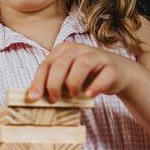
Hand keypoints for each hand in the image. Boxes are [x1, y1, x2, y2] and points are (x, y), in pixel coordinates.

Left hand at [26, 41, 140, 102]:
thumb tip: (32, 98)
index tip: (33, 99)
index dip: (38, 82)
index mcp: (64, 50)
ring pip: (81, 64)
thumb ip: (52, 83)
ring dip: (73, 83)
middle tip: (54, 99)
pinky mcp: (112, 66)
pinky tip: (89, 95)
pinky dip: (95, 87)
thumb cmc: (87, 77)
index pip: (46, 64)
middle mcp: (79, 49)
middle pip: (61, 63)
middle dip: (54, 84)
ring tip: (73, 95)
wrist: (117, 74)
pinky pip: (103, 76)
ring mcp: (97, 56)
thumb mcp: (67, 77)